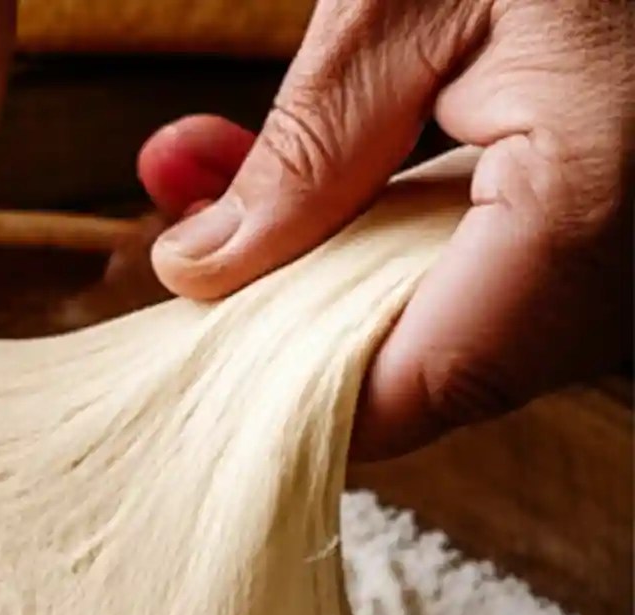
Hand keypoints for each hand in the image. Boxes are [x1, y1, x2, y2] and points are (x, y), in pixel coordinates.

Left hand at [139, 0, 633, 458]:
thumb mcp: (410, 0)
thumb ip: (308, 151)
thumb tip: (201, 268)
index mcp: (590, 202)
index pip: (427, 379)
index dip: (304, 406)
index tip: (202, 380)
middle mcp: (633, 253)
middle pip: (434, 366)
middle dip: (289, 320)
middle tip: (191, 254)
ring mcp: (632, 244)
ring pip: (458, 323)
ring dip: (326, 273)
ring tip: (220, 196)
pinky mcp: (614, 214)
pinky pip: (495, 275)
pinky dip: (388, 243)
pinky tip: (316, 186)